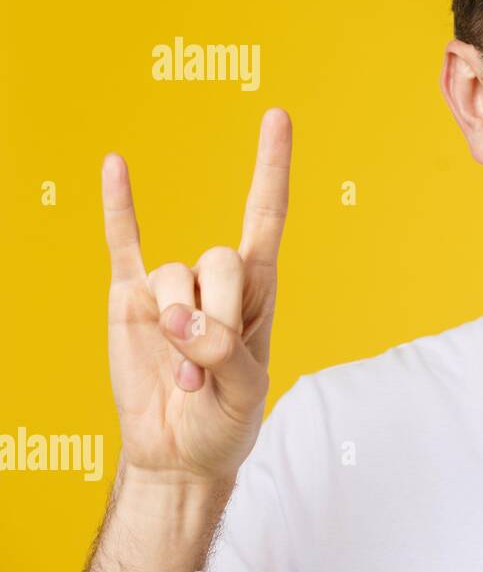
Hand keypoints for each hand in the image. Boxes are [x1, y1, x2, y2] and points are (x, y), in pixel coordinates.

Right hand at [101, 109, 292, 484]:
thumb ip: (224, 354)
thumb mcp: (245, 394)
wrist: (179, 454)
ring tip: (185, 375)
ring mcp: (171, 288)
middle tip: (209, 362)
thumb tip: (184, 319)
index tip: (277, 117)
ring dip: (177, 327)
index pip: (266, 217)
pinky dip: (120, 207)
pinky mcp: (131, 301)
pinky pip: (124, 246)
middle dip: (215, 313)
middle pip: (218, 258)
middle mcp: (215, 280)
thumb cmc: (226, 420)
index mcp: (258, 291)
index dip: (271, 168)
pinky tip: (116, 164)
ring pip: (173, 275)